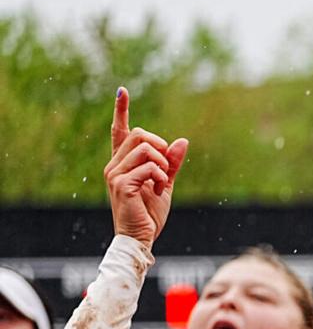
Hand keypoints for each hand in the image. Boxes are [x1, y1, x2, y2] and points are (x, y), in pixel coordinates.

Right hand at [104, 88, 188, 247]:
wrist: (141, 237)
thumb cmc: (149, 213)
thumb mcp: (165, 183)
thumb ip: (172, 163)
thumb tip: (182, 140)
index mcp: (122, 163)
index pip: (120, 131)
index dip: (121, 110)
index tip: (122, 91)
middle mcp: (114, 165)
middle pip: (140, 134)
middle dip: (161, 147)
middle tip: (166, 169)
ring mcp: (115, 174)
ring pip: (145, 148)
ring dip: (162, 164)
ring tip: (160, 183)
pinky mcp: (121, 184)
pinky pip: (149, 166)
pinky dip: (161, 176)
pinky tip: (158, 190)